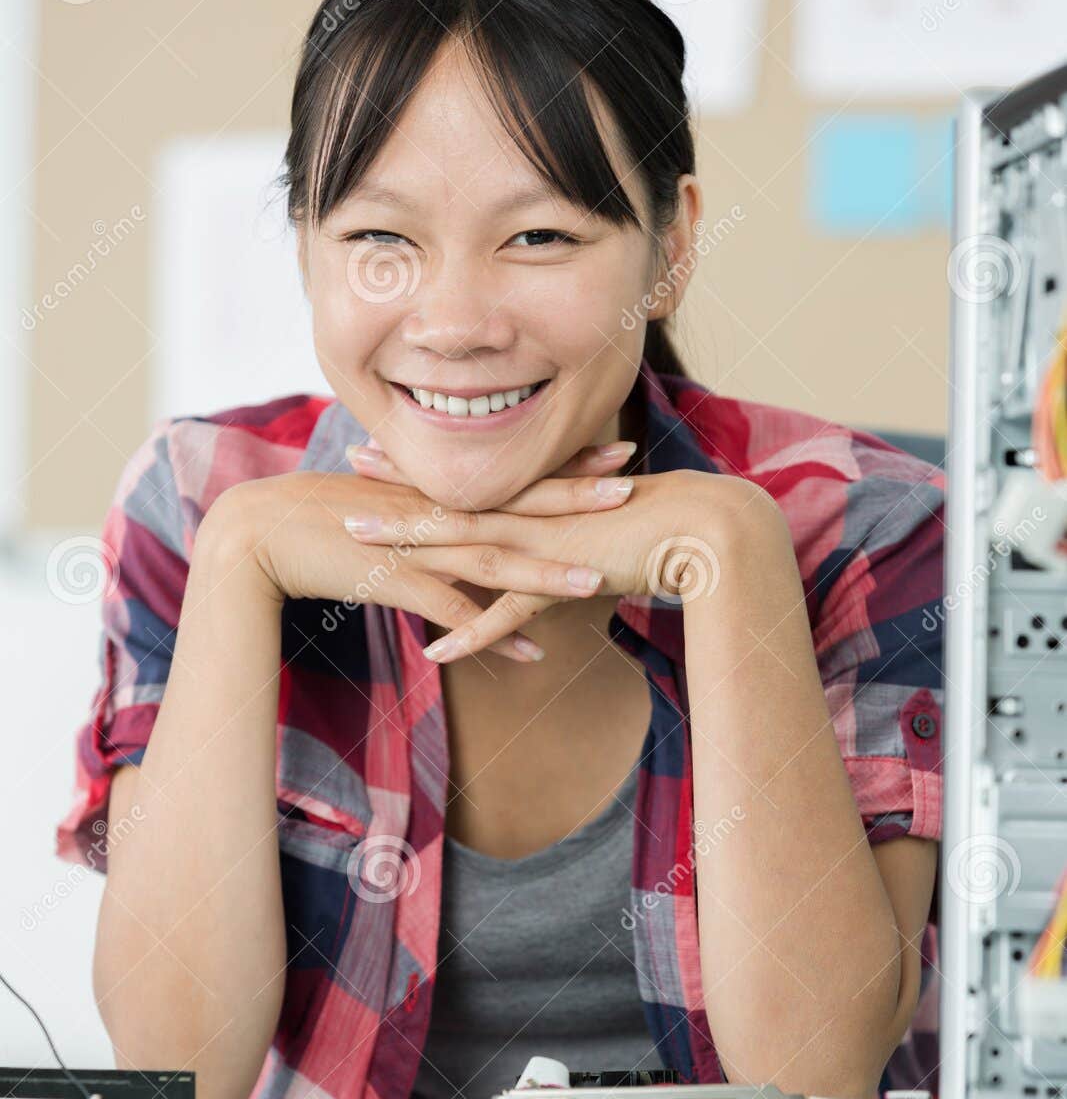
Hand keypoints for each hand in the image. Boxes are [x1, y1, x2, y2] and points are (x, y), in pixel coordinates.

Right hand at [208, 435, 642, 663]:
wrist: (256, 534)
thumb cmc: (315, 521)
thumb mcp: (382, 508)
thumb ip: (425, 514)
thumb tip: (459, 522)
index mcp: (434, 490)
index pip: (511, 474)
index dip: (563, 466)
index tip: (612, 454)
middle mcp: (431, 510)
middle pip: (512, 503)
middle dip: (571, 497)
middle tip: (628, 488)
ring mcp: (412, 545)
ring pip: (489, 556)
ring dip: (543, 571)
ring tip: (594, 581)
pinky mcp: (391, 579)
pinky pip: (450, 609)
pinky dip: (491, 631)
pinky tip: (532, 652)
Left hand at [346, 442, 770, 660]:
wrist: (700, 528)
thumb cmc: (657, 522)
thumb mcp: (598, 517)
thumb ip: (564, 523)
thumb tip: (544, 534)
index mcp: (537, 494)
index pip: (467, 475)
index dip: (420, 463)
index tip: (377, 446)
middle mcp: (532, 512)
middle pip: (452, 498)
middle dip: (396, 485)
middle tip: (346, 468)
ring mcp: (541, 544)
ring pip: (463, 542)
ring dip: (408, 542)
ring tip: (357, 540)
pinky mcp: (561, 579)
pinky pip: (508, 612)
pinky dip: (472, 633)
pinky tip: (435, 653)